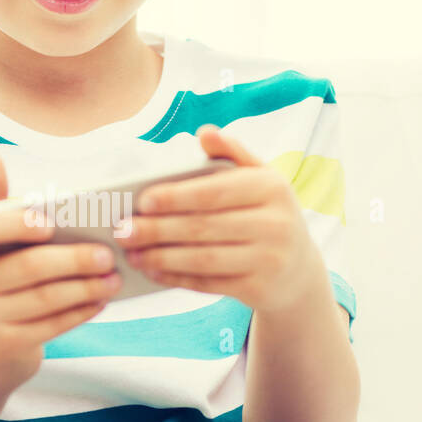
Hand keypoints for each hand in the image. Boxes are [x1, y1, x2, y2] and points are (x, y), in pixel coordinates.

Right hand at [0, 151, 121, 390]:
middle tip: (109, 253)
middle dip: (73, 259)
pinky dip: (81, 312)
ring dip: (86, 287)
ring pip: (45, 298)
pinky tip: (101, 301)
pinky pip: (51, 326)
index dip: (17, 223)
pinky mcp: (3, 347)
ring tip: (113, 277)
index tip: (52, 221)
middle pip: (27, 266)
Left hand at [113, 123, 323, 313]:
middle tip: (122, 231)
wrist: (298, 270)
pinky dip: (176, 278)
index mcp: (271, 188)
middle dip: (157, 230)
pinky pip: (208, 285)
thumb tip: (205, 131)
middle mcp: (275, 224)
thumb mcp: (260, 179)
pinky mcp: (259, 290)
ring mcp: (269, 260)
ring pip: (202, 259)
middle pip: (203, 227)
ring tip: (131, 254)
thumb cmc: (267, 214)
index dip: (176, 197)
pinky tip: (153, 271)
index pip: (214, 191)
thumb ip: (232, 153)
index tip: (142, 200)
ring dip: (161, 258)